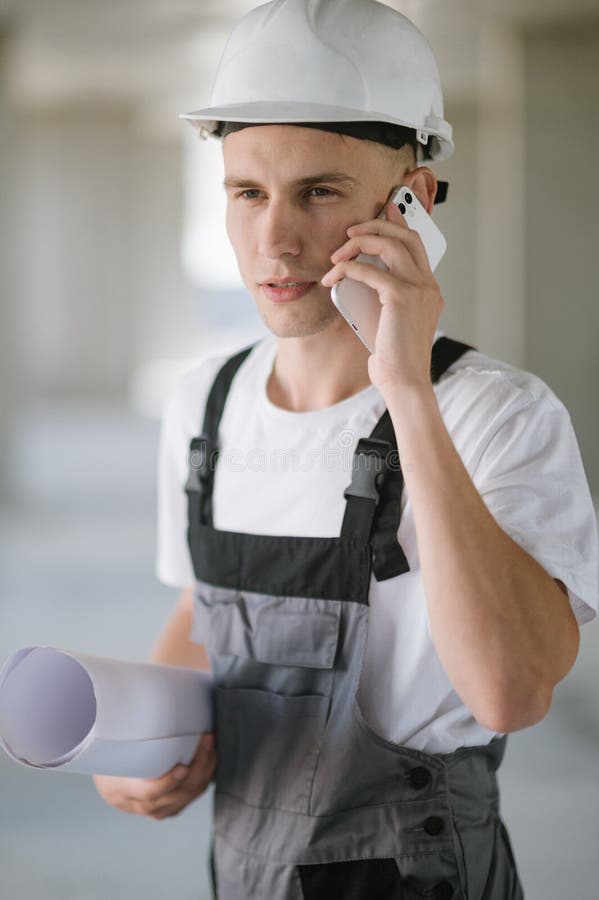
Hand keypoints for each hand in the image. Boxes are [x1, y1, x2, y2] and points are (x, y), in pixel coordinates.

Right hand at [92, 731, 216, 819]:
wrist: (110, 783)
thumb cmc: (111, 760)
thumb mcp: (111, 749)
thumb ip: (123, 733)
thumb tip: (125, 693)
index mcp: (124, 790)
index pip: (149, 793)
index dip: (168, 783)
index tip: (183, 767)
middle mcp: (143, 805)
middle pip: (178, 792)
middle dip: (198, 765)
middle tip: (207, 738)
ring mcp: (159, 809)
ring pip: (189, 794)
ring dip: (205, 768)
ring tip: (212, 743)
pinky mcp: (171, 807)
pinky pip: (192, 795)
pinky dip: (204, 776)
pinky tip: (210, 757)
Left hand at [322, 200, 443, 395]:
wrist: (404, 382)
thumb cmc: (393, 359)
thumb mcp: (388, 321)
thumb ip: (382, 298)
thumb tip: (356, 278)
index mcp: (429, 290)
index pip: (416, 244)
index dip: (399, 222)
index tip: (385, 207)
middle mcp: (428, 285)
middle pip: (406, 236)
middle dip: (377, 225)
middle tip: (351, 230)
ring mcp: (419, 289)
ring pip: (390, 244)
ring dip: (359, 242)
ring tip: (337, 255)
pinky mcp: (402, 297)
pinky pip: (370, 270)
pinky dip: (348, 269)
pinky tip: (333, 276)